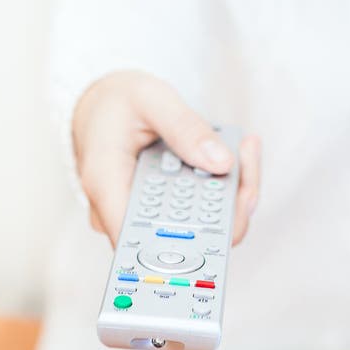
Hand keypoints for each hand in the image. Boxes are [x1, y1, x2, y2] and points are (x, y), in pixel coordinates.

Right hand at [71, 69, 260, 248]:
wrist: (103, 104)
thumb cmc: (119, 102)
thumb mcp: (150, 98)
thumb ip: (184, 128)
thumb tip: (221, 163)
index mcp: (107, 186)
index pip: (141, 242)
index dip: (184, 250)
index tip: (225, 224)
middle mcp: (122, 211)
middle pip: (182, 238)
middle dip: (226, 207)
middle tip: (246, 158)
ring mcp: (144, 214)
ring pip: (199, 227)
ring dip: (230, 192)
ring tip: (246, 146)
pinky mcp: (163, 208)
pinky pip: (200, 210)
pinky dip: (222, 184)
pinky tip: (238, 151)